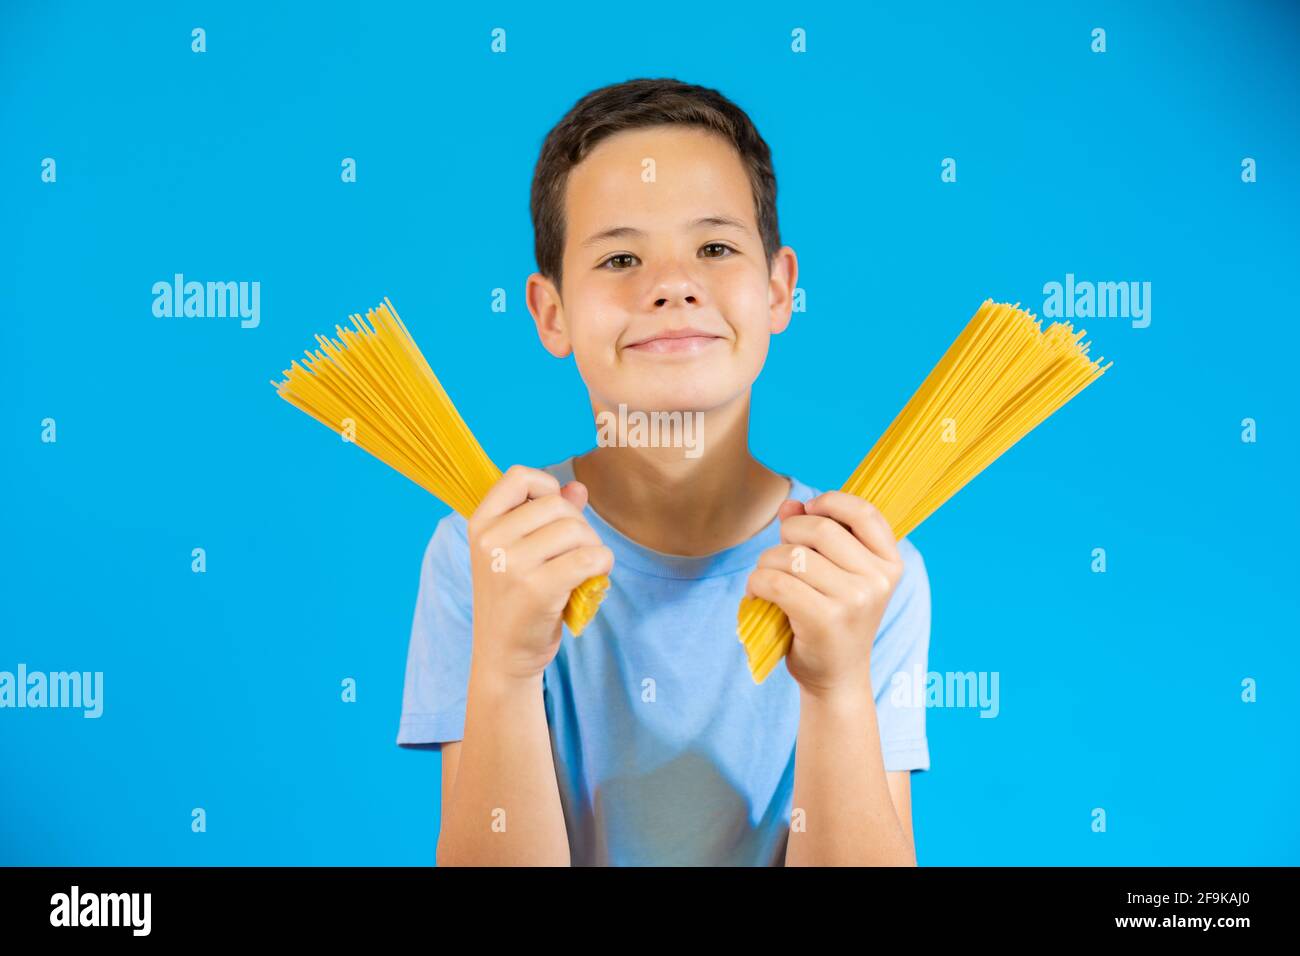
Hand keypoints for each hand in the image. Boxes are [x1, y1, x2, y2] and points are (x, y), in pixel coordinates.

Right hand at [467, 465, 613, 681]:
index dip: (547, 487)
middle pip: (557, 506)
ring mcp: (511, 565)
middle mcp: (491, 541)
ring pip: (576, 531)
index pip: (518, 476)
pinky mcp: (537, 590)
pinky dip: (602, 564)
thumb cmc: (513, 599)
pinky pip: (588, 558)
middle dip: (580, 526)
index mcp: (480, 524)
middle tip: (578, 553)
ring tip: (585, 568)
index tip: (554, 514)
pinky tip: (595, 576)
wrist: (502, 655)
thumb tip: (578, 488)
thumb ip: (545, 515)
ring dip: (593, 547)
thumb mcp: (517, 552)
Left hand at [744, 491, 903, 698]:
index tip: (807, 510)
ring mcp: (854, 600)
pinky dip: (756, 583)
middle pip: (818, 529)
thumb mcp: (838, 575)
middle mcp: (878, 580)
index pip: (863, 512)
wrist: (837, 678)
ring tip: (767, 580)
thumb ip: (818, 534)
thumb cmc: (835, 620)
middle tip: (780, 557)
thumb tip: (790, 505)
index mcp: (890, 564)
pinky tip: (758, 595)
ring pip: (791, 555)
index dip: (830, 502)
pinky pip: (775, 581)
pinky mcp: (824, 619)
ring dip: (767, 563)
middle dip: (787, 535)